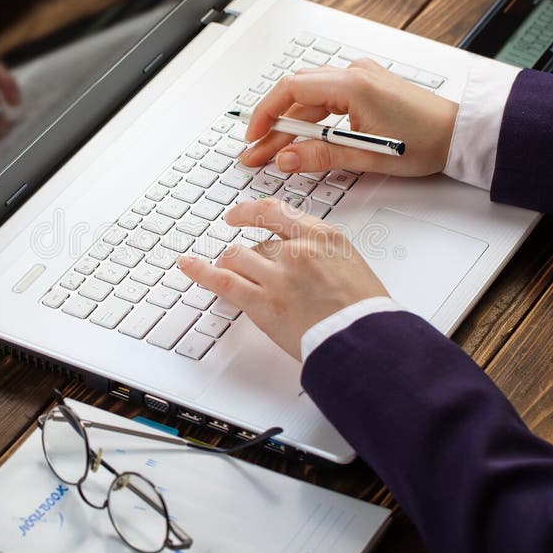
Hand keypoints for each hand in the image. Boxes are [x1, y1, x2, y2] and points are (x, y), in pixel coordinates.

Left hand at [177, 198, 387, 360]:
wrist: (365, 341)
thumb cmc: (364, 311)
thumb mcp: (349, 263)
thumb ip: (319, 252)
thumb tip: (297, 252)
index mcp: (322, 236)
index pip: (274, 211)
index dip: (249, 212)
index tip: (238, 215)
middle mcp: (297, 251)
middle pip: (256, 244)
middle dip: (250, 259)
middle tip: (248, 271)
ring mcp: (278, 277)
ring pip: (237, 259)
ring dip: (232, 267)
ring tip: (230, 275)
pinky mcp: (263, 304)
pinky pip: (223, 281)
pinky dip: (201, 271)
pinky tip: (188, 266)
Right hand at [240, 59, 458, 176]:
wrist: (460, 132)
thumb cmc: (427, 141)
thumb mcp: (369, 157)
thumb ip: (321, 156)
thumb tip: (285, 158)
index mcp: (353, 85)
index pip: (290, 90)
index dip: (265, 114)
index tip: (253, 138)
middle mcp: (354, 74)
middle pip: (296, 94)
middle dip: (273, 125)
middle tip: (257, 153)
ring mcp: (361, 78)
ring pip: (310, 97)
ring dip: (291, 124)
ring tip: (276, 151)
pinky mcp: (367, 86)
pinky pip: (327, 98)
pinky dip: (311, 118)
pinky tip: (304, 138)